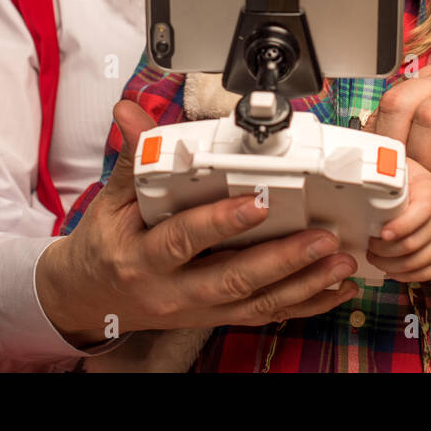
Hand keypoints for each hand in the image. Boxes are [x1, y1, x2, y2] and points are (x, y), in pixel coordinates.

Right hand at [35, 101, 359, 346]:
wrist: (90, 298)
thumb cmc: (105, 247)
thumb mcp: (110, 203)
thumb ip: (132, 159)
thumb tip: (130, 113)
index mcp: (143, 258)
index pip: (185, 239)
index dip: (222, 222)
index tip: (258, 201)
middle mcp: (174, 290)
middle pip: (233, 279)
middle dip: (283, 259)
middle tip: (322, 237)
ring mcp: (199, 309)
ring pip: (257, 302)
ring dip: (304, 282)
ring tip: (340, 260)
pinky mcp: (217, 317)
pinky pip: (265, 314)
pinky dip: (304, 302)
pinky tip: (334, 288)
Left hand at [365, 158, 430, 282]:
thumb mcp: (418, 175)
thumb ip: (396, 168)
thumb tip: (367, 159)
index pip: (420, 211)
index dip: (400, 225)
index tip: (382, 232)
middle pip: (411, 243)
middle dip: (384, 249)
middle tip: (369, 246)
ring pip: (415, 262)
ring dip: (388, 264)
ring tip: (375, 257)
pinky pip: (424, 274)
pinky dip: (403, 275)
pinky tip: (390, 269)